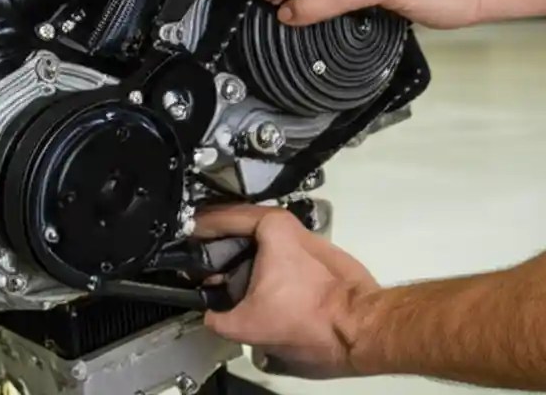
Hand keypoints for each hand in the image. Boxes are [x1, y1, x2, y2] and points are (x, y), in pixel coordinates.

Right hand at [196, 205, 378, 378]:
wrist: (361, 331)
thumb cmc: (313, 320)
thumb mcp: (249, 326)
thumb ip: (217, 319)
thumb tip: (211, 317)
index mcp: (272, 226)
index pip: (222, 215)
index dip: (198, 228)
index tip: (184, 237)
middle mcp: (291, 226)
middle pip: (241, 227)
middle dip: (218, 245)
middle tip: (198, 260)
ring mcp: (306, 241)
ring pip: (261, 243)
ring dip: (240, 257)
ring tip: (221, 278)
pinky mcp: (317, 259)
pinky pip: (278, 256)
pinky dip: (260, 266)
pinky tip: (251, 288)